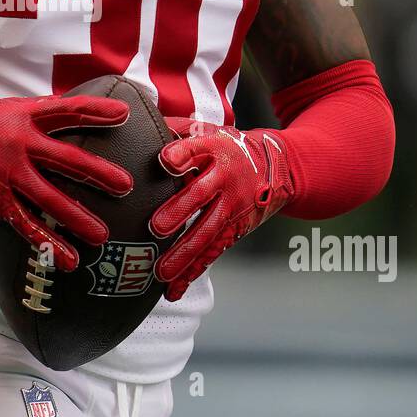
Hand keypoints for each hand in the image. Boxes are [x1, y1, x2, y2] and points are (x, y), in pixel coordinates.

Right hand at [0, 95, 130, 269]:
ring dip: (77, 218)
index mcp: (25, 116)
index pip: (66, 111)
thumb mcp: (9, 110)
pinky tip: (69, 260)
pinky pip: (26, 224)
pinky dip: (47, 243)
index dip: (95, 112)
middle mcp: (19, 143)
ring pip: (49, 198)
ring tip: (102, 235)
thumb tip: (79, 114)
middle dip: (98, 173)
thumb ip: (41, 115)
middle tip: (126, 186)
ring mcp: (7, 173)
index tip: (124, 116)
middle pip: (66, 158)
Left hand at [150, 122, 293, 299]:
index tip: (165, 161)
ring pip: (206, 232)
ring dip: (184, 253)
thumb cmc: (228, 146)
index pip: (196, 149)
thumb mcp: (208, 130)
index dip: (181, 154)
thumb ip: (175, 130)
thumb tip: (139, 126)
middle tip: (157, 227)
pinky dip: (193, 271)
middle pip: (200, 195)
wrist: (277, 166)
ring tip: (161, 271)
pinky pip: (212, 253)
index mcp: (214, 149)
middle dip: (179, 212)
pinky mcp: (233, 230)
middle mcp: (224, 178)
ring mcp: (231, 207)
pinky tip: (174, 290)